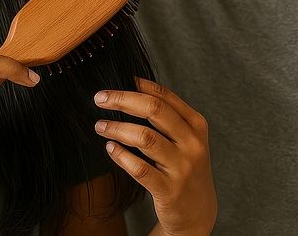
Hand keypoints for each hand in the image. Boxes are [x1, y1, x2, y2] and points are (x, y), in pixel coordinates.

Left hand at [94, 77, 215, 234]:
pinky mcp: (169, 190)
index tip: (114, 85)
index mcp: (196, 125)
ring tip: (100, 126)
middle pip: (154, 110)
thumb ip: (166, 117)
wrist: (198, 212)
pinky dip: (121, 156)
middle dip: (122, 100)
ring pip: (145, 138)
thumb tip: (130, 90)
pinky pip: (140, 169)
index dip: (137, 86)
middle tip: (99, 98)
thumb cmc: (185, 167)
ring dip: (117, 128)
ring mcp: (182, 167)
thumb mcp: (186, 139)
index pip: (164, 96)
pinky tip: (110, 148)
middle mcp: (192, 143)